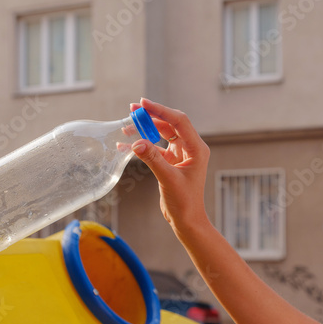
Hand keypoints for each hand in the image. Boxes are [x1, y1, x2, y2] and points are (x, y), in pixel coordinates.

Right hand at [129, 98, 210, 235]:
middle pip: (170, 124)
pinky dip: (144, 145)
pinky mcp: (172, 162)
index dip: (161, 110)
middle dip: (151, 116)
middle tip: (132, 109)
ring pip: (162, 134)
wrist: (186, 220)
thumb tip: (136, 142)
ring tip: (127, 125)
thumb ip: (152, 159)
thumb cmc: (184, 202)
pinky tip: (126, 144)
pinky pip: (156, 148)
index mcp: (197, 148)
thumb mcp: (168, 179)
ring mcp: (182, 154)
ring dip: (146, 129)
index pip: (179, 121)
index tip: (143, 103)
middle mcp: (191, 148)